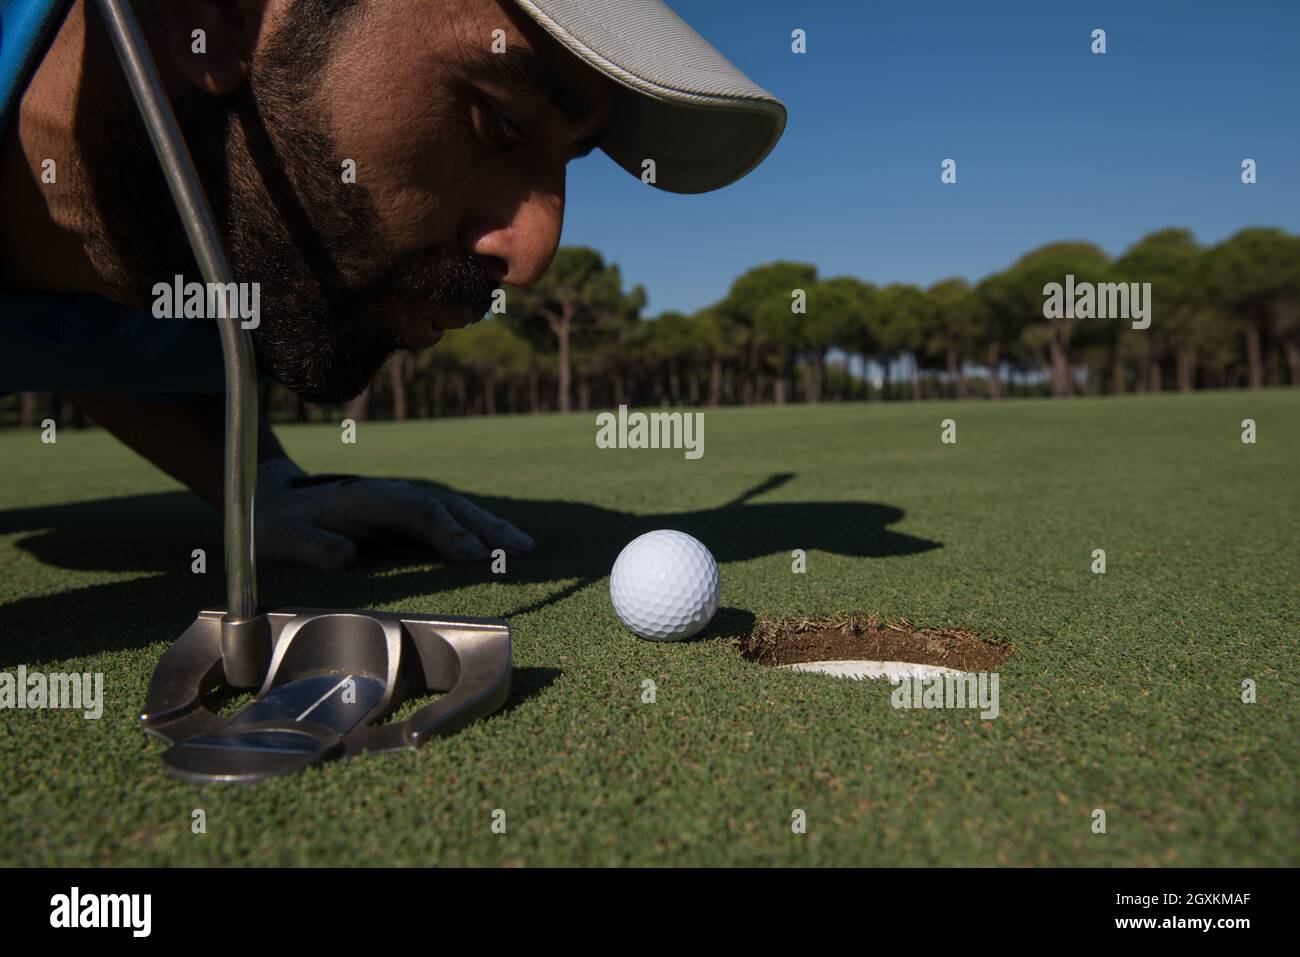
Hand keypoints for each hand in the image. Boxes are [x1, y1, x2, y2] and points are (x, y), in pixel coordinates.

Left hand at [255, 458, 533, 571]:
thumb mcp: (280, 538)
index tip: (474, 555)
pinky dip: (478, 529)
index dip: (447, 531)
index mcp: (364, 497)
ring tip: (527, 547)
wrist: (272, 497)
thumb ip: (311, 547)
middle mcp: (391, 493)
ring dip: (491, 527)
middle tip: (522, 550)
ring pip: (455, 510)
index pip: (416, 510)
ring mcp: (401, 500)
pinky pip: (449, 518)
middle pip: (447, 506)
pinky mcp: (406, 512)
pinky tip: (500, 544)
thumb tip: (345, 557)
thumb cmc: (277, 525)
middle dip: (486, 527)